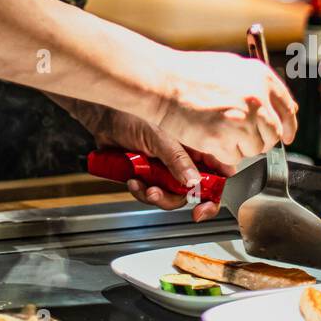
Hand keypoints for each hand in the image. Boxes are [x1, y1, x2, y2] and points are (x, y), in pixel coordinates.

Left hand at [86, 106, 235, 217]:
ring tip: (143, 186)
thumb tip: (194, 182)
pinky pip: (153, 194)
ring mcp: (166, 169)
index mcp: (194, 145)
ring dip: (156, 196)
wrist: (102, 119)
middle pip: (195, 191)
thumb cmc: (131, 115)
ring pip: (172, 196)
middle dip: (177, 198)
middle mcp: (183, 159)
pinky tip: (132, 180)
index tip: (205, 206)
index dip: (217, 191)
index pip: (218, 171)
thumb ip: (177, 159)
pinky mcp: (149, 176)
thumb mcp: (157, 136)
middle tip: (161, 196)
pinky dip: (142, 192)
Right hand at [150, 50, 297, 166]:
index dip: (288, 125)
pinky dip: (222, 153)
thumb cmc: (189, 73)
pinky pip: (234, 158)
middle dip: (260, 138)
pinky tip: (208, 135)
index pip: (288, 109)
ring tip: (217, 129)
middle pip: (274, 134)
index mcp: (261, 78)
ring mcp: (242, 120)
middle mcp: (257, 99)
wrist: (162, 81)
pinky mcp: (225, 139)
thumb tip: (273, 104)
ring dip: (239, 146)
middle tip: (240, 134)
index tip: (286, 134)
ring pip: (254, 149)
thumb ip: (255, 85)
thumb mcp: (230, 67)